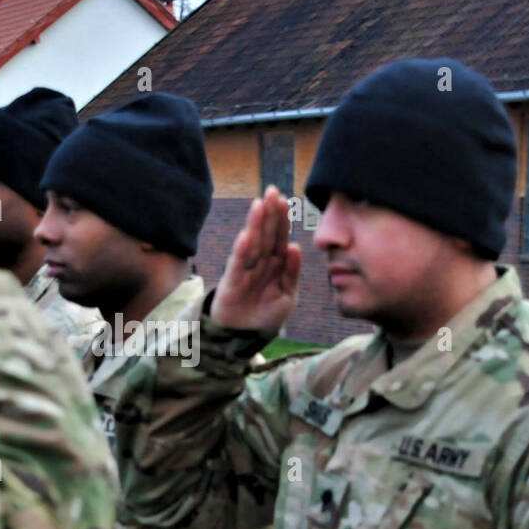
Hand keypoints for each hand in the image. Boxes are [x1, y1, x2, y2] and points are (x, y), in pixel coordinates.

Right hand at [210, 185, 300, 330]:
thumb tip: (296, 246)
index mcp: (276, 265)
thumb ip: (292, 273)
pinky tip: (246, 235)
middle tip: (272, 190)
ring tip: (259, 204)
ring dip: (256, 224)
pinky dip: (242, 250)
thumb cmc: (266, 316)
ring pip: (253, 244)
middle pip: (266, 235)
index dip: (282, 220)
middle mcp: (260, 263)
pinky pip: (238, 264)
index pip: (280, 238)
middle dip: (269, 213)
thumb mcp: (287, 296)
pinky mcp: (232, 282)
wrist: (244, 338)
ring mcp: (245, 271)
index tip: (284, 200)